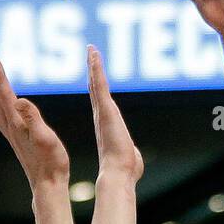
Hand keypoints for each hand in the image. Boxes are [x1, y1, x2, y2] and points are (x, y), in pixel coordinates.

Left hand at [0, 57, 69, 195]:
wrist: (47, 185)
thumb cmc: (51, 162)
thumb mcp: (46, 137)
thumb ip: (33, 118)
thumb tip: (19, 100)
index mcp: (17, 123)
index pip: (6, 94)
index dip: (0, 76)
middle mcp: (10, 126)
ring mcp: (10, 133)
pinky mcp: (14, 140)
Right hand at [87, 45, 142, 182]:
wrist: (119, 173)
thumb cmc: (126, 170)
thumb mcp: (129, 156)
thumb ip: (129, 152)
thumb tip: (133, 158)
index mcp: (106, 126)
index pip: (101, 102)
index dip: (97, 88)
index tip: (93, 76)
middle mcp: (102, 117)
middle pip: (96, 89)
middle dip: (93, 72)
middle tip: (90, 55)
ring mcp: (102, 112)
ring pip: (96, 84)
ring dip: (94, 65)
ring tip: (91, 50)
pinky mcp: (105, 110)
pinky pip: (100, 84)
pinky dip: (96, 68)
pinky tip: (93, 55)